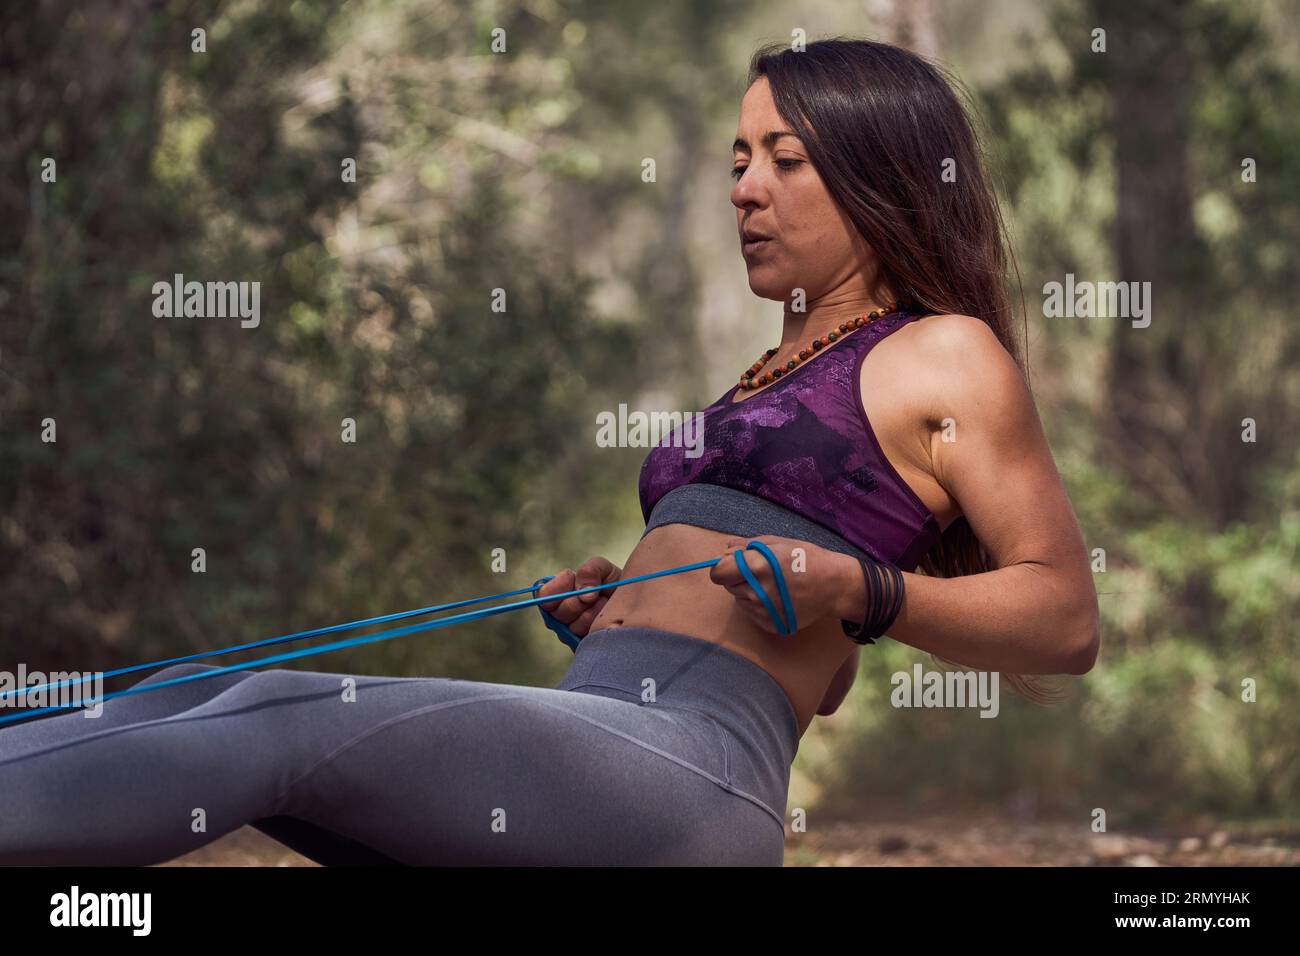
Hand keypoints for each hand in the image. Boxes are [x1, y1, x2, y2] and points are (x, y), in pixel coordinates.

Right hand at [537, 556, 621, 638]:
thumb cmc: (616, 585)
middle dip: (579, 601)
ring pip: (573, 626)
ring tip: (605, 607)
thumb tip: (584, 593)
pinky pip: (584, 639)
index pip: (544, 594)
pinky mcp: (580, 646)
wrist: (634, 606)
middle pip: (558, 611)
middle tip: (594, 596)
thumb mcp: (604, 570)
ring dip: (593, 613)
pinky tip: (604, 621)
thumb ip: (591, 570)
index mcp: (560, 592)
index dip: (555, 589)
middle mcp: (561, 613)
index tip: (572, 581)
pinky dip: (597, 627)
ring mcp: (569, 631)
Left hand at [709, 536, 858, 635]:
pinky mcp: (771, 625)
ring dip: (748, 592)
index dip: (723, 567)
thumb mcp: (779, 543)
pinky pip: (752, 614)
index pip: (718, 573)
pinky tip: (778, 597)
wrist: (833, 585)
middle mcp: (757, 592)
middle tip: (761, 573)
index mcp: (756, 567)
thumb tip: (727, 549)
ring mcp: (764, 611)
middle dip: (738, 578)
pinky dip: (759, 606)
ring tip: (772, 585)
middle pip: (728, 586)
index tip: (733, 565)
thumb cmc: (806, 558)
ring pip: (740, 601)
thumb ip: (748, 545)